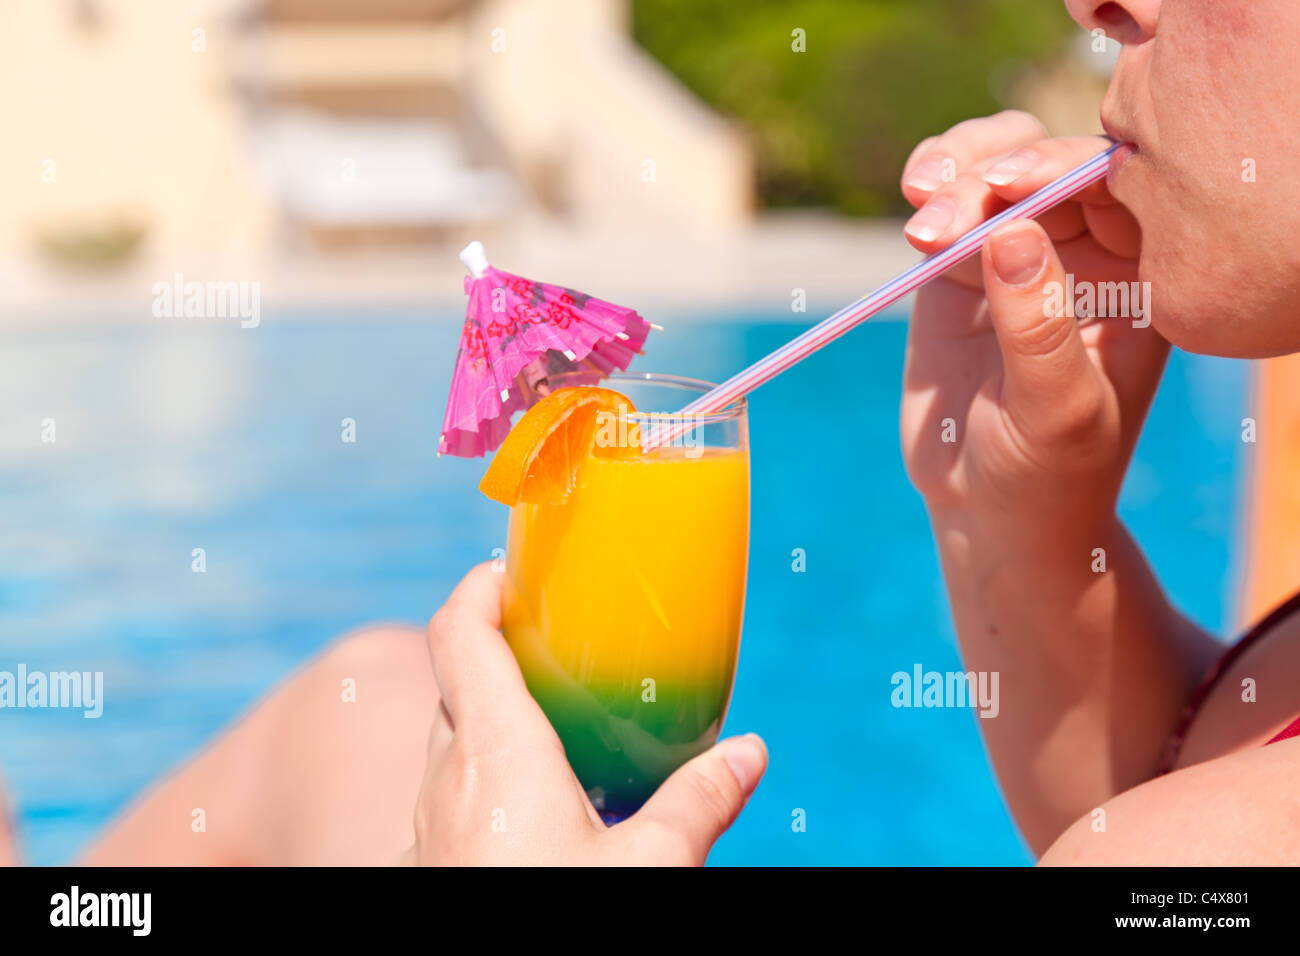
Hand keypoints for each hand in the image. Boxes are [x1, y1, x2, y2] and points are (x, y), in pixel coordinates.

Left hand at [401, 564, 766, 865]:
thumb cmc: (559, 919)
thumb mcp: (650, 868)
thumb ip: (699, 802)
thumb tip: (751, 753)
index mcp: (496, 754)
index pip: (458, 635)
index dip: (476, 589)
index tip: (507, 569)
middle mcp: (446, 781)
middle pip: (456, 689)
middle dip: (496, 657)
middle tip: (553, 649)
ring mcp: (426, 831)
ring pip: (449, 749)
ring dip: (488, 725)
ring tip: (554, 733)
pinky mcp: (428, 869)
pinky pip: (449, 805)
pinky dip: (483, 786)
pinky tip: (531, 822)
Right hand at [898, 111, 1167, 527]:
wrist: (987, 510)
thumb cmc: (1046, 474)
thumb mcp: (1055, 412)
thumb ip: (1039, 328)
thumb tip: (1010, 233)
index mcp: (1139, 278)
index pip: (1115, 188)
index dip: (1060, 166)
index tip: (1005, 184)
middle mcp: (1086, 254)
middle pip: (1049, 161)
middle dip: (993, 169)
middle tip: (945, 207)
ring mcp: (1021, 255)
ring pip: (996, 164)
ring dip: (954, 171)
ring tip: (920, 220)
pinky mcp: (963, 268)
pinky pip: (951, 200)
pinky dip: (931, 185)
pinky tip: (914, 202)